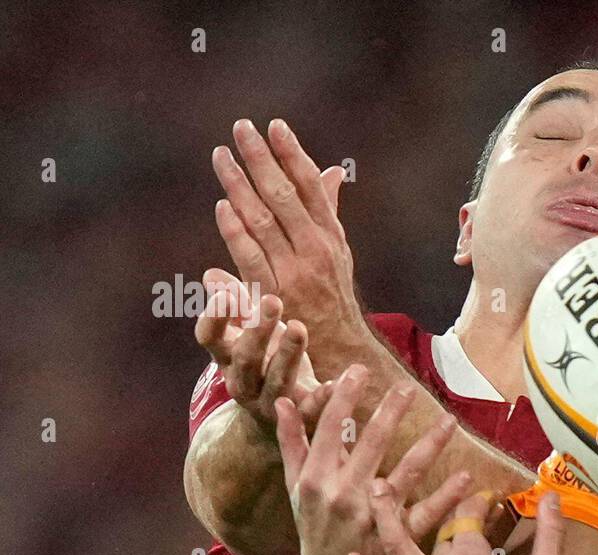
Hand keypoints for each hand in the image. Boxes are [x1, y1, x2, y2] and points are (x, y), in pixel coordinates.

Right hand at [194, 269, 331, 435]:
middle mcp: (241, 382)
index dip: (214, 318)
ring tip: (299, 327)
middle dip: (257, 331)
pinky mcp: (298, 417)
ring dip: (287, 354)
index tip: (226, 296)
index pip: (209, 338)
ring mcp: (268, 402)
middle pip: (245, 358)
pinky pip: (309, 409)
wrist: (277, 416)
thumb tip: (212, 274)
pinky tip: (334, 383)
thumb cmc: (262, 359)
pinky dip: (321, 397)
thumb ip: (236, 304)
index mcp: (226, 357)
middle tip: (272, 300)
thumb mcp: (248, 331)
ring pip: (276, 379)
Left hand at [212, 117, 363, 361]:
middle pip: (285, 196)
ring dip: (239, 185)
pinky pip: (251, 256)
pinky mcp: (274, 294)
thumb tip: (332, 171)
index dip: (292, 154)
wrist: (338, 347)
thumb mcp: (338, 251)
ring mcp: (295, 272)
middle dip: (262, 159)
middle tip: (241, 128)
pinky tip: (222, 205)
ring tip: (221, 155)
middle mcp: (316, 250)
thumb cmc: (333, 295)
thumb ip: (328, 211)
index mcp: (331, 236)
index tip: (275, 126)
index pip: (311, 186)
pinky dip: (236, 230)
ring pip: (263, 220)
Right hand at [276, 370, 472, 554]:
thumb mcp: (296, 489)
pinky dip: (448, 495)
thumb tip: (284, 402)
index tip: (359, 370)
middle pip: (369, 444)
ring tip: (449, 421)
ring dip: (430, 445)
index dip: (343, 397)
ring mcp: (372, 518)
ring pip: (405, 473)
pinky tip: (468, 477)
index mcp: (314, 480)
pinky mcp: (397, 539)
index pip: (328, 429)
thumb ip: (292, 444)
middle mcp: (342, 496)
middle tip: (407, 387)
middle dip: (389, 412)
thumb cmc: (314, 528)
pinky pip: (427, 513)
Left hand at [349, 480, 565, 554]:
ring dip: (383, 517)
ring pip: (394, 549)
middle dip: (440, 504)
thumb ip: (551, 529)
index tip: (491, 498)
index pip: (467, 515)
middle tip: (426, 478)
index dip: (480, 501)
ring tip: (376, 489)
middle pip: (432, 527)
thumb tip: (552, 495)